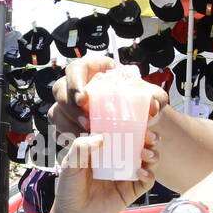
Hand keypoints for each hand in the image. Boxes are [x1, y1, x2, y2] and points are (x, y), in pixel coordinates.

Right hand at [48, 53, 168, 136]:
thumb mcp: (152, 96)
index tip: (84, 98)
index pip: (76, 68)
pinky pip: (58, 127)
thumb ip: (156, 97)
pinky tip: (82, 144)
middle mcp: (77, 84)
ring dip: (68, 125)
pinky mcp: (67, 121)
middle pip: (60, 90)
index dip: (75, 82)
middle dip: (71, 108)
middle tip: (88, 123)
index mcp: (94, 69)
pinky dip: (69, 136)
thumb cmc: (139, 101)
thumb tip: (152, 106)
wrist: (135, 119)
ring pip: (56, 110)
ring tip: (86, 137)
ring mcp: (68, 103)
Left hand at [49, 132, 159, 212]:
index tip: (137, 117)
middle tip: (148, 135)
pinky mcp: (131, 191)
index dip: (132, 123)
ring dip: (152, 154)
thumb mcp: (70, 164)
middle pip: (141, 144)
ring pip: (148, 160)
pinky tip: (141, 172)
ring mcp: (127, 175)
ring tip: (146, 153)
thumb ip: (82, 147)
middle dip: (149, 137)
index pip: (122, 132)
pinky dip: (149, 175)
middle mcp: (119, 160)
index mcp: (105, 149)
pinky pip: (146, 181)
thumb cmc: (69, 188)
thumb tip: (101, 137)